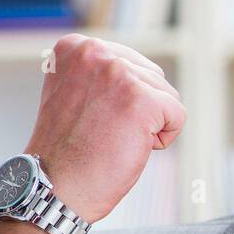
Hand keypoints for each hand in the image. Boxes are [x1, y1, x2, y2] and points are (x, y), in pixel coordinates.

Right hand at [23, 33, 186, 224]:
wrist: (55, 186)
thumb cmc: (67, 151)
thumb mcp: (76, 93)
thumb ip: (102, 75)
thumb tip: (143, 72)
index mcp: (76, 46)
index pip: (131, 64)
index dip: (122, 100)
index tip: (92, 119)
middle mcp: (96, 51)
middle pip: (152, 77)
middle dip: (139, 111)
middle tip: (103, 133)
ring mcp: (119, 74)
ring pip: (167, 96)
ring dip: (149, 125)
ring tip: (113, 140)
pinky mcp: (142, 100)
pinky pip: (178, 115)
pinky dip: (163, 139)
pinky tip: (132, 147)